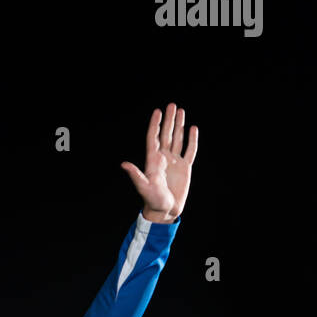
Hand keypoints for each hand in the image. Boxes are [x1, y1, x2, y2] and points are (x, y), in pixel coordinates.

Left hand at [121, 104, 198, 222]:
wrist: (165, 211)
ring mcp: (174, 161)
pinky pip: (189, 150)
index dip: (155, 124)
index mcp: (152, 160)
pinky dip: (192, 140)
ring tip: (181, 111)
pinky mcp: (185, 167)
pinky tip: (192, 129)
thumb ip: (135, 175)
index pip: (153, 137)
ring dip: (179, 125)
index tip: (158, 111)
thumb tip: (124, 165)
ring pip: (177, 139)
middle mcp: (163, 158)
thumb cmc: (152, 200)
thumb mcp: (143, 187)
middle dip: (169, 120)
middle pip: (166, 134)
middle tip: (172, 105)